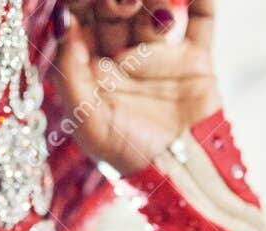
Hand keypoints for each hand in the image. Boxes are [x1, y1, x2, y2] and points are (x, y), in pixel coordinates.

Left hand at [50, 0, 222, 176]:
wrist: (183, 177)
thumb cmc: (129, 157)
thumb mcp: (88, 122)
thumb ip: (70, 74)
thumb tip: (63, 22)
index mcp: (92, 72)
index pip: (81, 22)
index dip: (81, 5)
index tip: (83, 2)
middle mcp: (124, 59)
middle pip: (117, 9)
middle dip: (116, 0)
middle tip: (124, 3)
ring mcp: (161, 58)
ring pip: (156, 8)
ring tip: (155, 9)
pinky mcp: (196, 61)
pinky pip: (201, 20)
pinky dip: (202, 0)